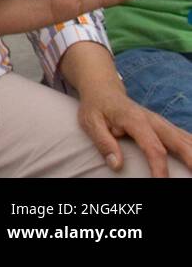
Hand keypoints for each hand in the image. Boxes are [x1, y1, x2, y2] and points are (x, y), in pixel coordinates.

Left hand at [77, 79, 191, 176]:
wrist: (103, 89)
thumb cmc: (96, 107)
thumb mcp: (90, 122)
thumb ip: (103, 142)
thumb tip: (116, 165)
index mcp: (135, 120)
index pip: (153, 147)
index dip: (159, 167)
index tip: (161, 182)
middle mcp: (154, 120)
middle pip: (180, 143)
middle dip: (191, 160)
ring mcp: (161, 122)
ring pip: (186, 139)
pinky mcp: (165, 126)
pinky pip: (185, 138)